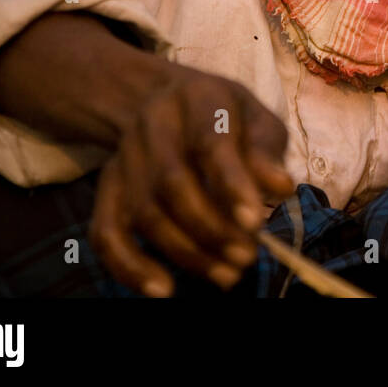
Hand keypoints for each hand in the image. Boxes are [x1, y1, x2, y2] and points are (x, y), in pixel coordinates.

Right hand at [88, 64, 294, 295]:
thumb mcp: (256, 118)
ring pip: (144, 212)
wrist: (163, 101)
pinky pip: (105, 233)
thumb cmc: (225, 118)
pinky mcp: (106, 188)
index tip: (255, 222)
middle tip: (246, 257)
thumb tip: (281, 188)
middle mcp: (152, 124)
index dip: (231, 183)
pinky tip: (164, 289)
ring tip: (228, 276)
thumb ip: (267, 151)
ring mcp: (123, 156)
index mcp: (198, 97)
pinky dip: (130, 266)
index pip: (210, 141)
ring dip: (186, 252)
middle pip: (171, 183)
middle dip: (211, 228)